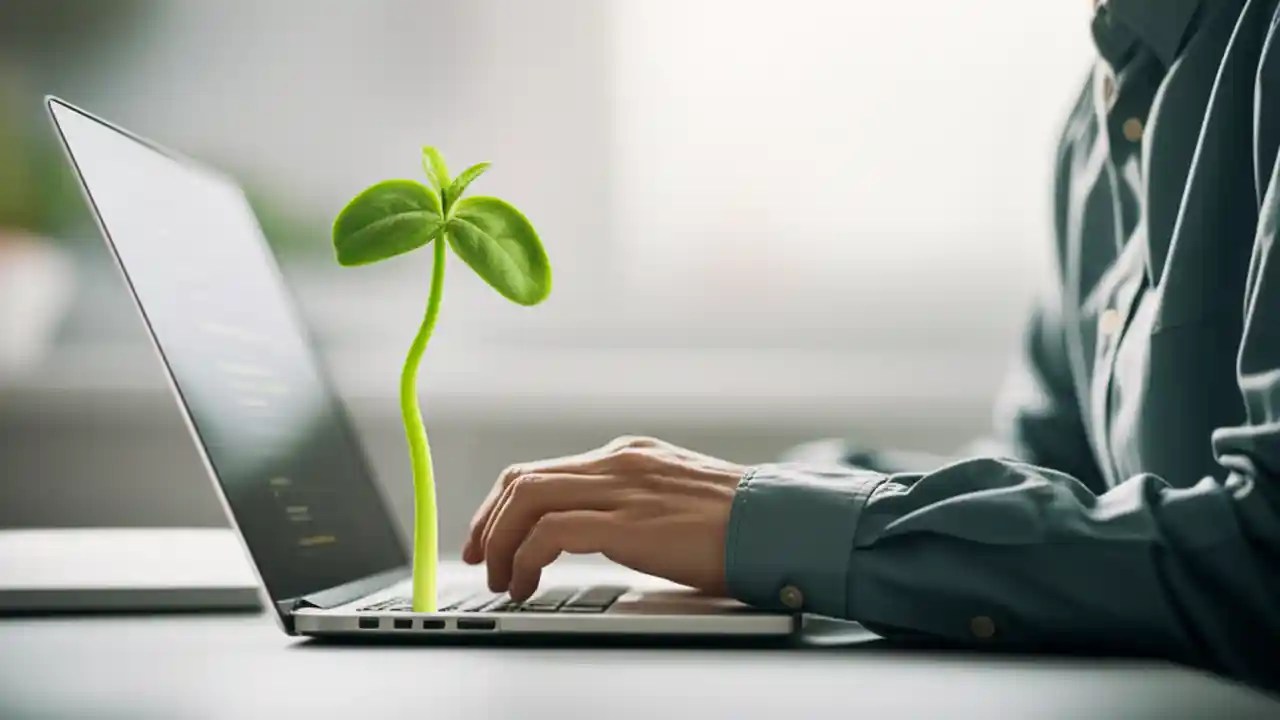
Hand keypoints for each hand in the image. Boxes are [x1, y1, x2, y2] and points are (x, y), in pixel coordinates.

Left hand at [462, 436, 748, 600]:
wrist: (779, 526)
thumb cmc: (739, 524)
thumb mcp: (674, 499)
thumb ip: (633, 504)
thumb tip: (591, 532)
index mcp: (628, 456)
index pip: (544, 469)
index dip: (503, 504)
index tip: (490, 536)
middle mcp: (618, 463)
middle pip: (523, 480)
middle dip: (488, 523)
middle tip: (480, 559)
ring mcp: (622, 489)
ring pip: (526, 500)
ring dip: (501, 543)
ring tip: (504, 579)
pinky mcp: (628, 523)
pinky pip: (551, 533)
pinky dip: (525, 558)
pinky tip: (528, 583)